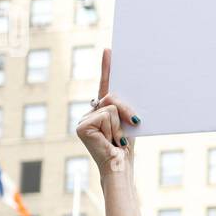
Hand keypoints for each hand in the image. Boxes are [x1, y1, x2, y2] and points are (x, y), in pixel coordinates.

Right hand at [76, 49, 138, 177]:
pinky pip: (106, 115)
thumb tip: (123, 94)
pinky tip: (110, 141)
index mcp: (103, 111)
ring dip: (120, 124)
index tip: (109, 50)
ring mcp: (84, 119)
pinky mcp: (82, 125)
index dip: (107, 67)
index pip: (105, 85)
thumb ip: (123, 107)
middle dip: (126, 110)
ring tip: (118, 139)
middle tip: (133, 123)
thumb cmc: (126, 146)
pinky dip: (113, 128)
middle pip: (111, 97)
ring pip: (110, 107)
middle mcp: (91, 113)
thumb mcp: (128, 122)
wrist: (120, 165)